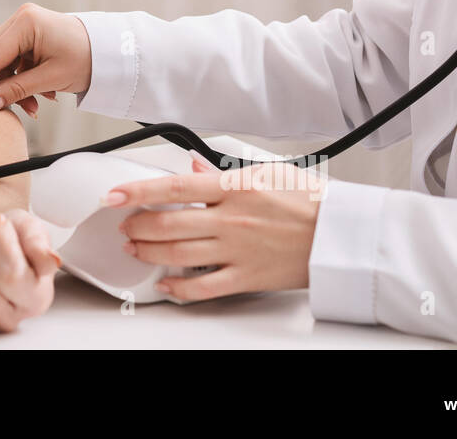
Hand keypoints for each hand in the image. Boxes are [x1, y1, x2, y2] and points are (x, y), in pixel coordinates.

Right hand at [0, 2, 92, 119]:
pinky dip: (18, 81)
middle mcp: (20, 19)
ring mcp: (23, 26)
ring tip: (31, 108)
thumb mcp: (51, 78)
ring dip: (7, 87)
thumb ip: (16, 91)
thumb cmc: (87, 59)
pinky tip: (37, 98)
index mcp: (26, 23)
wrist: (109, 52)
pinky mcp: (27, 37)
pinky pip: (12, 62)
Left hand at [110, 161, 323, 300]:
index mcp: (234, 188)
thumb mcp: (266, 172)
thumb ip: (222, 172)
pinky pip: (203, 288)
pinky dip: (177, 288)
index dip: (137, 192)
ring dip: (148, 252)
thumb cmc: (310, 201)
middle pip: (167, 224)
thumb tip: (191, 168)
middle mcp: (231, 219)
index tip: (113, 195)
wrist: (342, 235)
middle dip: (137, 226)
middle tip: (125, 226)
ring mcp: (237, 250)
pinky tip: (164, 283)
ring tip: (135, 248)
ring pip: (177, 255)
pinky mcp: (247, 277)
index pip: (173, 188)